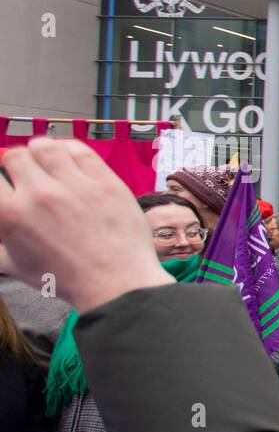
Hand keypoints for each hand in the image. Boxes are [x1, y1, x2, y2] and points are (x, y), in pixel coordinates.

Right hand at [0, 138, 171, 312]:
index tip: (7, 180)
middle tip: (27, 173)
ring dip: (41, 151)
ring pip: (45, 146)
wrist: (115, 284)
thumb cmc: (66, 278)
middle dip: (17, 163)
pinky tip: (69, 160)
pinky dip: (69, 149)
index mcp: (10, 215)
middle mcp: (39, 195)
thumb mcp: (15, 265)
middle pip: (16, 155)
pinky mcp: (105, 182)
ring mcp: (74, 186)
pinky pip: (79, 150)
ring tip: (46, 162)